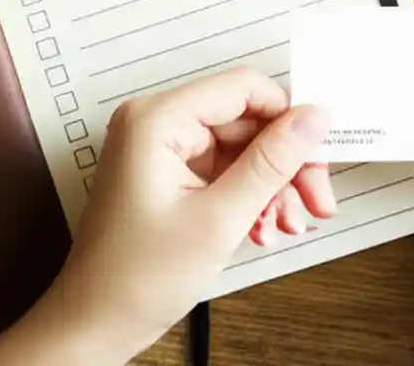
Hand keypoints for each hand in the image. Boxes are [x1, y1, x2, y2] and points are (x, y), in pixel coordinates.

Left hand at [0, 67, 335, 364]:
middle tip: (316, 200)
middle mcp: (158, 124)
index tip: (318, 154)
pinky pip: (226, 170)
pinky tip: (262, 228)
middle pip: (248, 121)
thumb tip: (312, 118)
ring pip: (243, 149)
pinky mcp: (170, 173)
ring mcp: (163, 149)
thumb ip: (271, 163)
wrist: (94, 325)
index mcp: (158, 120)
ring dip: (272, 187)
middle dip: (286, 164)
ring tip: (285, 225)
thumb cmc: (134, 279)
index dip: (288, 118)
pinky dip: (250, 197)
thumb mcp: (219, 219)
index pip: (244, 88)